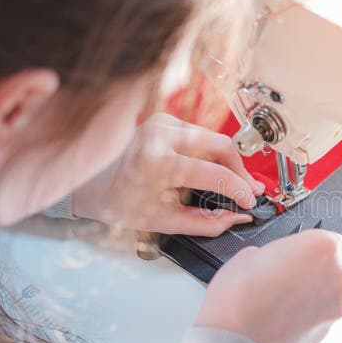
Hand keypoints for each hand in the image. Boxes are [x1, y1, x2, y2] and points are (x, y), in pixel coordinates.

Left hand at [71, 113, 265, 235]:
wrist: (91, 184)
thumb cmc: (121, 204)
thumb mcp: (164, 223)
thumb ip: (205, 223)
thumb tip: (237, 217)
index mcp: (159, 164)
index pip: (215, 174)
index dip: (239, 190)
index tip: (250, 203)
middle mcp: (161, 136)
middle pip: (222, 146)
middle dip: (241, 170)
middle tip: (249, 190)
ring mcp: (163, 122)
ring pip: (215, 137)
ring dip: (229, 160)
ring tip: (235, 181)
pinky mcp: (165, 119)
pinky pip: (202, 133)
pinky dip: (213, 151)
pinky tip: (214, 168)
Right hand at [195, 230, 341, 342]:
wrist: (235, 341)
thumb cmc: (239, 297)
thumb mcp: (252, 254)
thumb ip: (278, 252)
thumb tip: (279, 260)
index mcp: (322, 246)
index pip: (334, 240)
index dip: (315, 247)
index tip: (303, 253)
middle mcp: (336, 274)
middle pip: (335, 267)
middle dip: (315, 271)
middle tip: (287, 276)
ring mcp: (335, 304)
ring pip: (330, 292)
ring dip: (313, 293)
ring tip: (282, 299)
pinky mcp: (327, 329)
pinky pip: (322, 315)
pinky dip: (309, 314)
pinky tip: (284, 316)